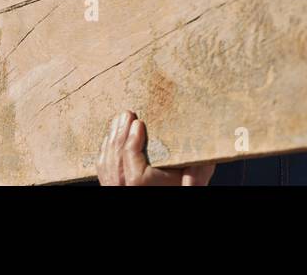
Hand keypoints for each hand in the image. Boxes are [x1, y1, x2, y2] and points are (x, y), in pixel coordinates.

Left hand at [96, 109, 215, 185]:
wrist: (174, 192)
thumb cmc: (183, 187)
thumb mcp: (193, 179)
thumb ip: (196, 169)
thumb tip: (202, 156)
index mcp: (140, 181)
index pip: (130, 154)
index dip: (132, 137)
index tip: (138, 122)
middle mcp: (125, 187)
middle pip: (116, 155)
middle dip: (120, 132)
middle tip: (127, 114)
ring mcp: (117, 188)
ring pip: (107, 162)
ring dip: (112, 138)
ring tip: (119, 120)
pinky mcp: (113, 188)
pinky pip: (104, 170)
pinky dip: (106, 151)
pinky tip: (111, 138)